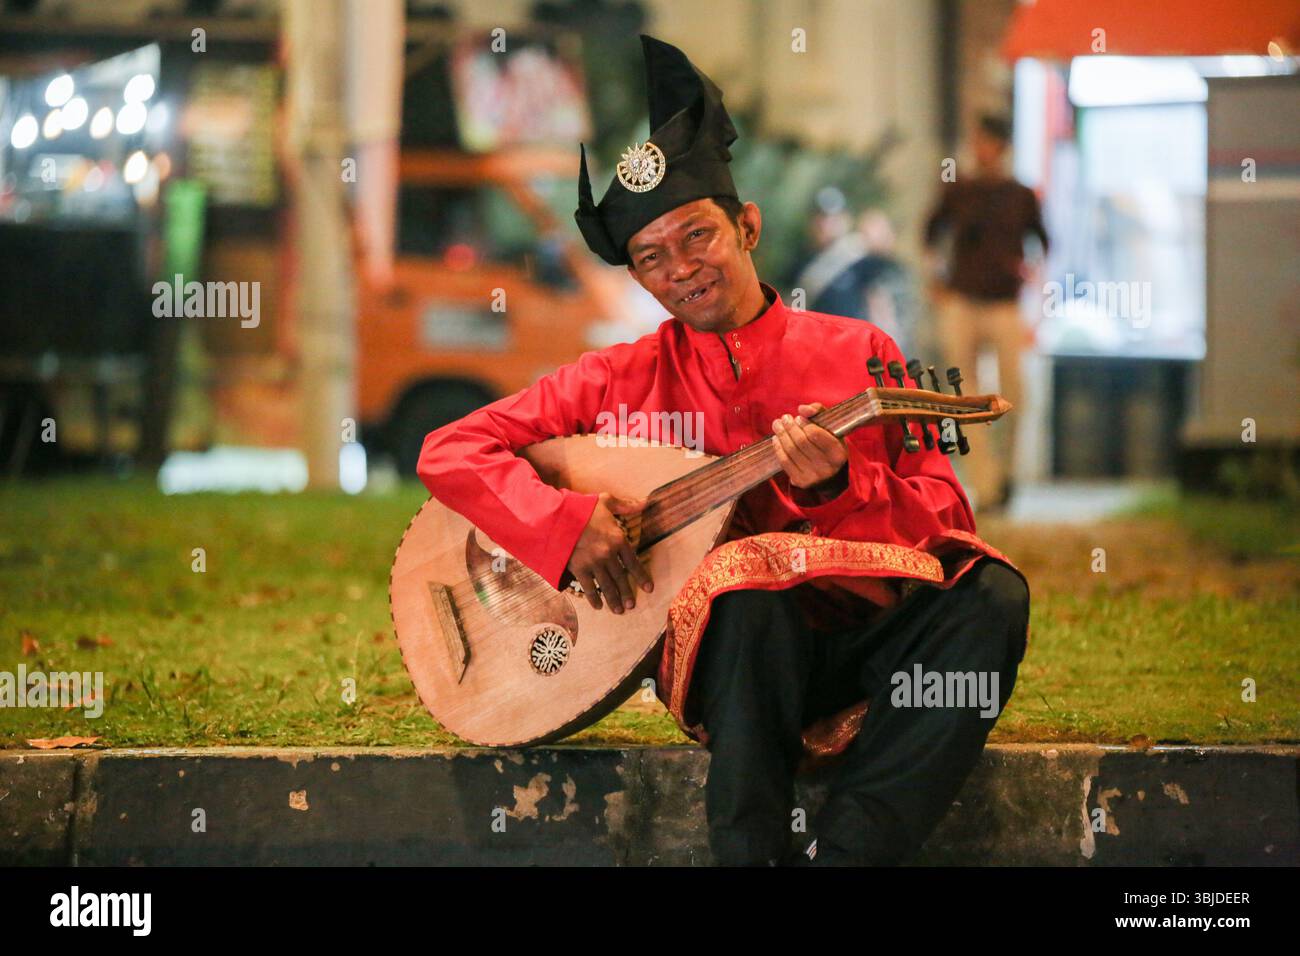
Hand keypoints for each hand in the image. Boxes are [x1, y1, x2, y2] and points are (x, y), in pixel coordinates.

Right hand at [565, 492, 652, 614]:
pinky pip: (588, 587)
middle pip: (620, 578)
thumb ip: (626, 506)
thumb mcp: (606, 501)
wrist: (557, 517)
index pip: (633, 562)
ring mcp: (593, 563)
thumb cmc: (582, 508)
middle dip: (627, 593)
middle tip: (631, 605)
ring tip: (619, 610)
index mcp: (618, 539)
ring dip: (613, 600)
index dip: (641, 577)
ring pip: (606, 586)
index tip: (649, 588)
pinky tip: (597, 606)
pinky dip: (593, 598)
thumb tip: (645, 502)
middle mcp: (608, 554)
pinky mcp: (578, 569)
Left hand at [771, 404, 847, 491]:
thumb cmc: (828, 444)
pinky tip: (776, 438)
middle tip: (785, 418)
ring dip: (781, 435)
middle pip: (801, 442)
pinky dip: (778, 448)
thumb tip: (802, 409)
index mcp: (838, 453)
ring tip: (777, 425)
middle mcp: (827, 467)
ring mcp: (813, 476)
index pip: (816, 434)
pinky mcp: (801, 482)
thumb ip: (819, 412)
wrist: (829, 475)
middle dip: (790, 427)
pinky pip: (785, 462)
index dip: (804, 424)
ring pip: (791, 451)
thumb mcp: (831, 428)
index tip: (798, 418)